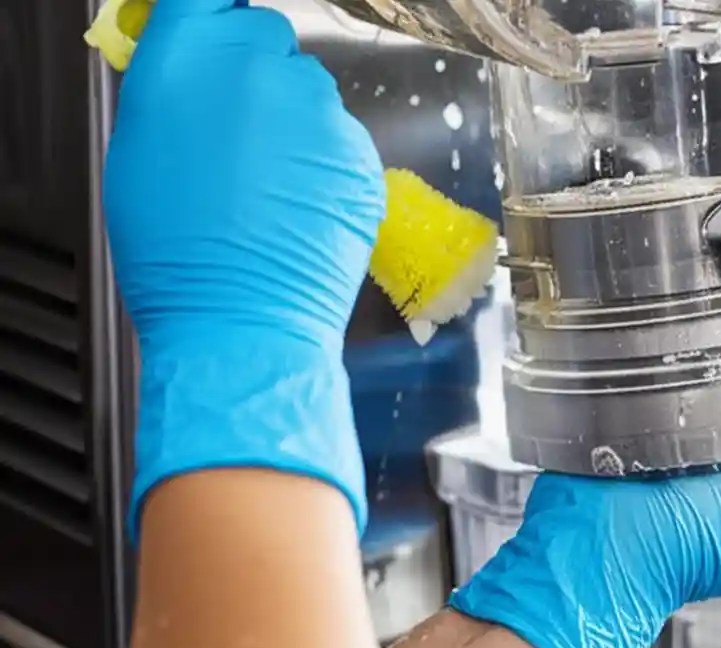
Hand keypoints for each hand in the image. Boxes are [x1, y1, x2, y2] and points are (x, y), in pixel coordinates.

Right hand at [105, 0, 384, 538]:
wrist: (243, 322)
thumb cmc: (175, 252)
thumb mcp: (138, 153)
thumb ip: (169, 90)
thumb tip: (189, 66)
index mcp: (191, 59)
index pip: (206, 1)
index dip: (210, 23)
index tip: (209, 41)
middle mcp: (261, 70)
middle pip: (264, 42)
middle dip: (252, 77)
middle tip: (235, 136)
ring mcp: (321, 112)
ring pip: (308, 94)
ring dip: (291, 123)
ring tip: (266, 186)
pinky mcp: (361, 153)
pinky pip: (339, 142)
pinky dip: (322, 165)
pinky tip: (299, 207)